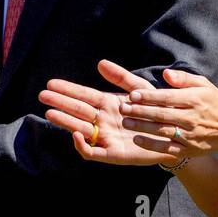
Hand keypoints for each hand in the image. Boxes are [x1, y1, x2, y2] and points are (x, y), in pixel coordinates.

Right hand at [38, 60, 181, 165]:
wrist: (174, 135)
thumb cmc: (156, 111)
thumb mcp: (140, 89)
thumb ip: (121, 77)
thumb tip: (100, 62)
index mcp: (109, 105)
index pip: (84, 95)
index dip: (68, 90)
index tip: (51, 83)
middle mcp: (104, 121)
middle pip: (78, 110)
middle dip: (61, 103)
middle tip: (43, 96)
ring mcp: (107, 137)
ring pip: (80, 129)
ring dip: (66, 121)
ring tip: (50, 113)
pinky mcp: (112, 154)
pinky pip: (92, 151)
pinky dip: (82, 145)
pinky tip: (76, 133)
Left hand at [117, 65, 217, 155]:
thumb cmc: (213, 102)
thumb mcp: (203, 85)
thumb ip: (184, 78)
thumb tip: (165, 74)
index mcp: (194, 99)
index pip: (168, 97)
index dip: (149, 97)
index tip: (132, 95)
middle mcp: (192, 118)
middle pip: (162, 114)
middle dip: (140, 111)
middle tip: (122, 108)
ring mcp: (190, 135)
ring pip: (162, 131)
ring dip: (142, 127)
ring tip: (125, 122)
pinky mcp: (189, 150)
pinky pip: (167, 148)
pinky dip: (152, 144)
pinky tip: (137, 139)